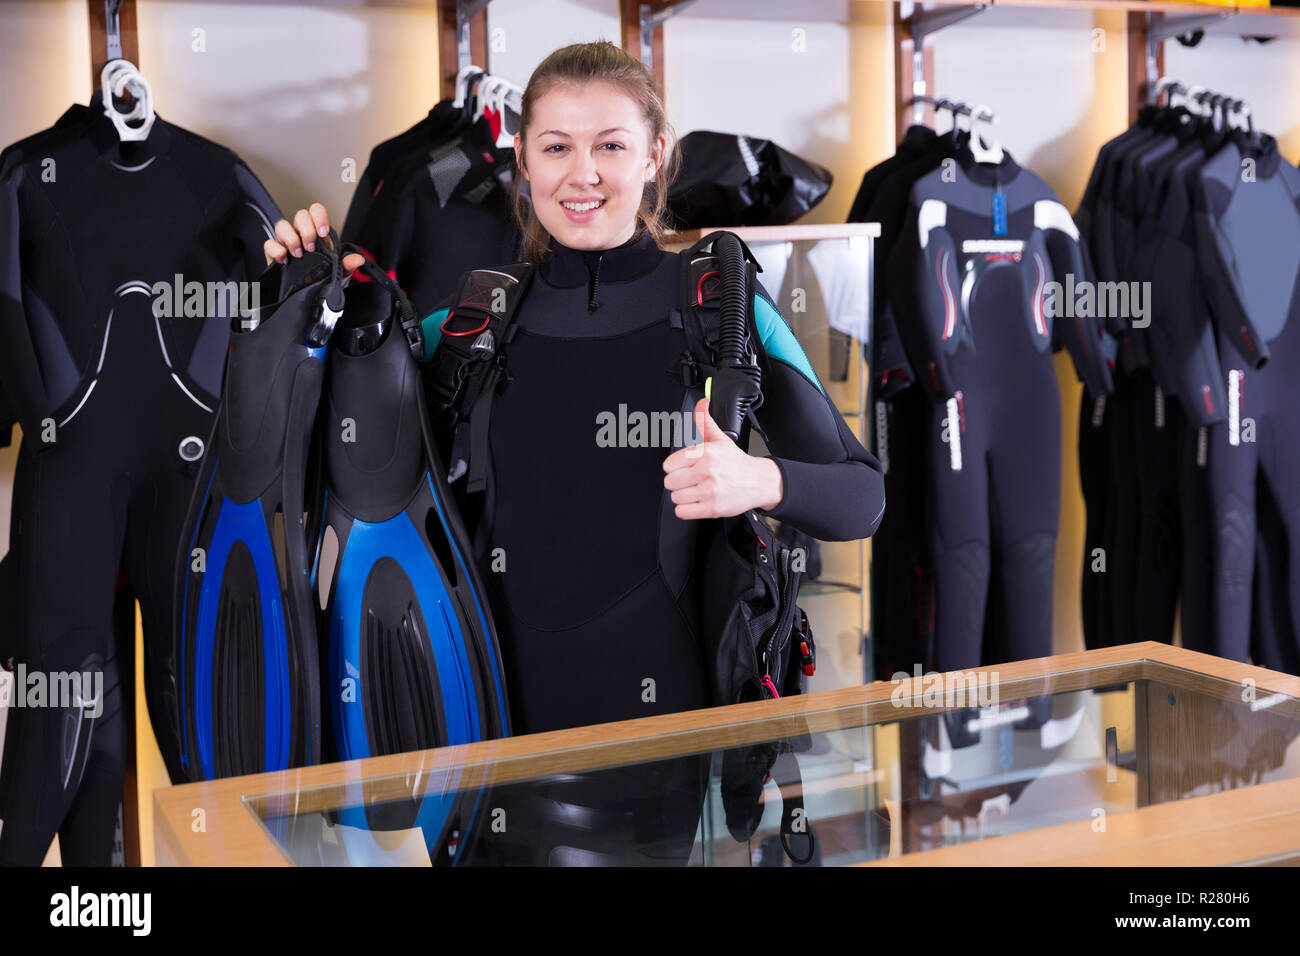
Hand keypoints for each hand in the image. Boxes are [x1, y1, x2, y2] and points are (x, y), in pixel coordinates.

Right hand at [264, 202, 365, 273]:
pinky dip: (275, 250)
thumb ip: (347, 266)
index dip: (319, 217)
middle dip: (306, 230)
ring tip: (299, 254)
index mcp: (318, 235)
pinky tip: (284, 260)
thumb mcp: (338, 275)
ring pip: (282, 226)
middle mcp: (301, 235)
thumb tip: (357, 260)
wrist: (309, 298)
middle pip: (300, 216)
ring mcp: (286, 244)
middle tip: (311, 247)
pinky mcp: (273, 255)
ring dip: (291, 238)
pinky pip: (269, 244)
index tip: (322, 232)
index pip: (316, 212)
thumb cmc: (322, 281)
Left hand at [662, 398, 783, 518]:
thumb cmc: (737, 462)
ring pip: (675, 497)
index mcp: (705, 453)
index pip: (668, 465)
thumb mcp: (720, 439)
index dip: (675, 467)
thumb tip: (702, 403)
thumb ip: (705, 421)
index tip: (685, 468)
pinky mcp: (712, 508)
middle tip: (691, 480)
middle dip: (678, 482)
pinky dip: (686, 509)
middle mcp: (706, 471)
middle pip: (669, 482)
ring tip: (696, 490)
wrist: (759, 482)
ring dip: (683, 496)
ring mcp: (709, 491)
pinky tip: (697, 501)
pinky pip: (683, 512)